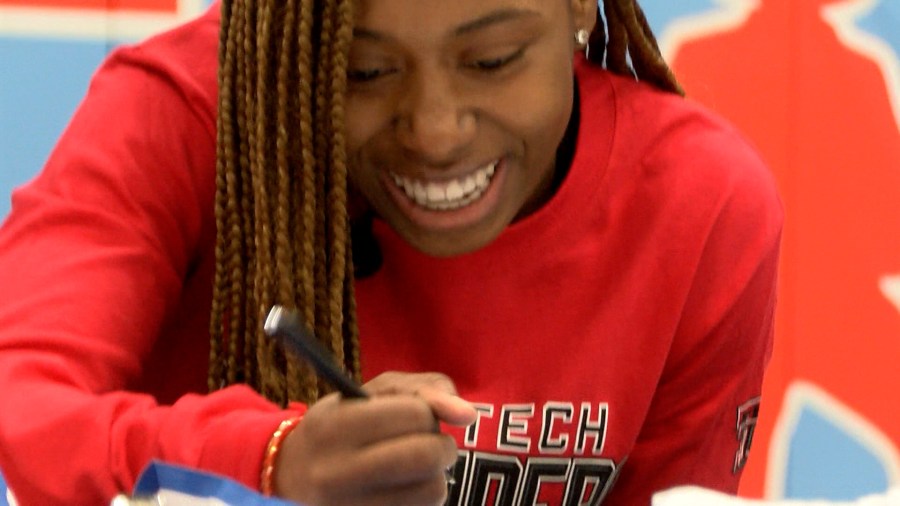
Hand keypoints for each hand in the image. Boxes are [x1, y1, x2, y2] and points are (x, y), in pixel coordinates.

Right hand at [273, 372, 476, 504]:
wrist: (294, 474)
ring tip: (413, 467)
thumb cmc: (343, 423)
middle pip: (426, 456)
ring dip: (435, 475)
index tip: (415, 416)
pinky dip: (424, 497)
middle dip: (441, 445)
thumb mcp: (374, 392)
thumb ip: (425, 390)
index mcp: (336, 425)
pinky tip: (405, 488)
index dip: (425, 412)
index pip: (414, 414)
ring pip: (432, 490)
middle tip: (431, 443)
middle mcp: (338, 472)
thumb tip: (468, 415)